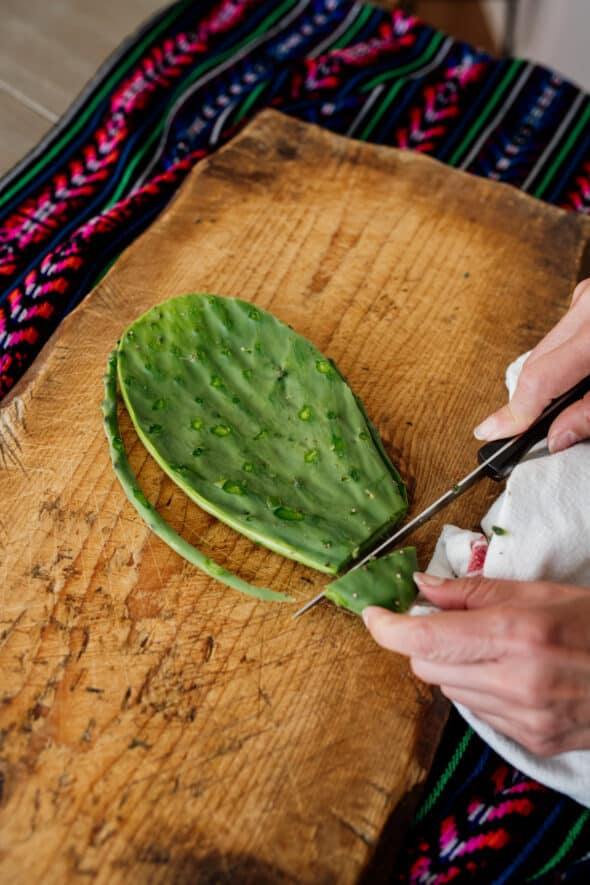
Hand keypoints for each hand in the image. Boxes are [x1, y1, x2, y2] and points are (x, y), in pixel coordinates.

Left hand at [363, 572, 589, 755]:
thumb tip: (422, 587)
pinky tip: (507, 673)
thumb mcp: (539, 592)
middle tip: (446, 621)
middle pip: (426, 667)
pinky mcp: (531, 740)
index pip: (424, 638)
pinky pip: (476, 712)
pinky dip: (477, 688)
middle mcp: (515, 681)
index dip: (387, 627)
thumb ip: (472, 592)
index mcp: (515, 635)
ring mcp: (522, 718)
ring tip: (488, 646)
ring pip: (448, 691)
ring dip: (451, 665)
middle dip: (424, 641)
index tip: (372, 613)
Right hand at [474, 277, 589, 451]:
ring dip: (543, 383)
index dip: (514, 413)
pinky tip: (569, 375)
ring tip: (549, 407)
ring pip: (542, 352)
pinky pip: (557, 337)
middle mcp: (585, 309)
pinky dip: (557, 361)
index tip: (490, 432)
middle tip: (520, 434)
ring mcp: (583, 299)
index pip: (538, 380)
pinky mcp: (586, 299)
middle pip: (534, 366)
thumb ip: (589, 414)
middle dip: (527, 404)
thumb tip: (556, 437)